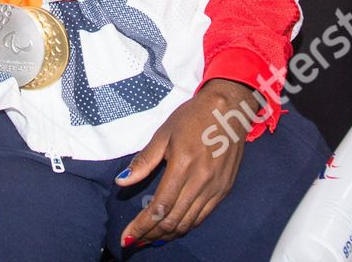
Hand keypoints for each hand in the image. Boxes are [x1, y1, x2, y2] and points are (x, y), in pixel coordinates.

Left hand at [115, 80, 257, 247]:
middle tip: (136, 241)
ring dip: (168, 235)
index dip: (141, 226)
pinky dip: (186, 226)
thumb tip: (121, 182)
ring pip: (189, 222)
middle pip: (173, 220)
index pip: (159, 206)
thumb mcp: (163, 134)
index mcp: (182, 165)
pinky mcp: (224, 190)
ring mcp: (215, 188)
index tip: (127, 237)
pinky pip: (203, 216)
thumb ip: (143, 161)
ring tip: (151, 239)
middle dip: (151, 235)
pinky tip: (174, 228)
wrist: (229, 109)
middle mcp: (201, 181)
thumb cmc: (192, 117)